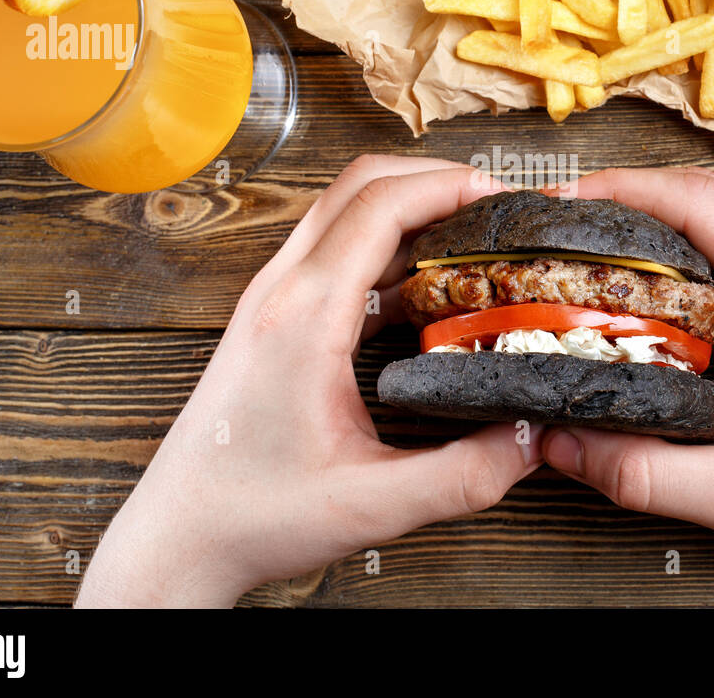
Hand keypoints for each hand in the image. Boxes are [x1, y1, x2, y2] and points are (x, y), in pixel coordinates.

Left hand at [75, 155, 542, 606]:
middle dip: (434, 178)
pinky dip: (385, 247)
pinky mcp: (272, 317)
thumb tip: (533, 435)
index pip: (381, 205)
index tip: (503, 197)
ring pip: (343, 211)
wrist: (179, 534)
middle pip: (360, 184)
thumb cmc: (252, 514)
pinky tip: (423, 293)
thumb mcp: (373, 505)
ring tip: (468, 239)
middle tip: (493, 205)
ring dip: (408, 208)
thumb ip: (464, 474)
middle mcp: (281, 290)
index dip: (450, 186)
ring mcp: (271, 299)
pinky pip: (334, 251)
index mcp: (304, 314)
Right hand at [541, 167, 713, 607]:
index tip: (567, 199)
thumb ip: (643, 472)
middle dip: (634, 198)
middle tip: (568, 222)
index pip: (703, 204)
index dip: (625, 189)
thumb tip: (562, 442)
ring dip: (665, 230)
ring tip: (599, 254)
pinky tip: (655, 300)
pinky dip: (693, 268)